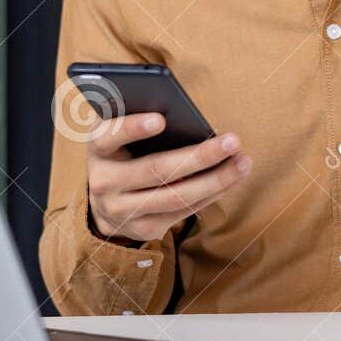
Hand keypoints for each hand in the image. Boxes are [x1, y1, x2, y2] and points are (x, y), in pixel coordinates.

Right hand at [86, 113, 252, 243]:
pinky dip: (211, 194)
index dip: (134, 127)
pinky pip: (183, 212)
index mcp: (97, 148)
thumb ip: (137, 117)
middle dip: (199, 157)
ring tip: (243, 161)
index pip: (110, 135)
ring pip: (176, 196)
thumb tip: (180, 111)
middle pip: (156, 170)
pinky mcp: (143, 228)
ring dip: (216, 180)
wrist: (104, 203)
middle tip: (232, 141)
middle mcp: (104, 182)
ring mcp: (123, 210)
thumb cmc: (122, 151)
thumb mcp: (119, 132)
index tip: (161, 119)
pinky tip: (232, 178)